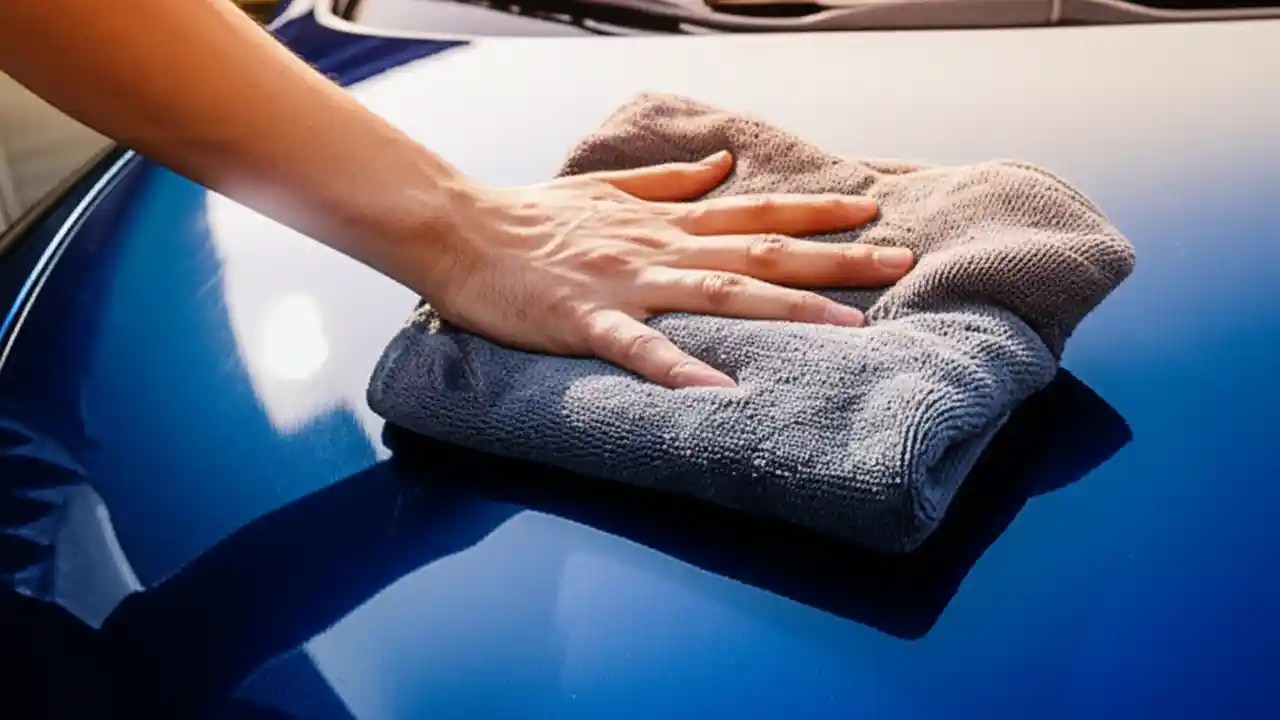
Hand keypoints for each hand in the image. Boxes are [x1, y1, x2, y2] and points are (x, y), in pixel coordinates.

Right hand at [419, 151, 914, 388]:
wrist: (459, 230)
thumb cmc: (531, 216)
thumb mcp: (607, 187)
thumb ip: (669, 179)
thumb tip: (721, 164)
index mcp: (663, 221)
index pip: (755, 214)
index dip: (816, 214)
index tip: (873, 214)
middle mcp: (659, 247)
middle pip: (760, 251)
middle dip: (834, 259)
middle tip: (901, 265)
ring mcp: (627, 283)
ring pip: (721, 293)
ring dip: (788, 308)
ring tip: (848, 327)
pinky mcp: (587, 319)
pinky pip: (641, 349)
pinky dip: (682, 371)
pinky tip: (722, 394)